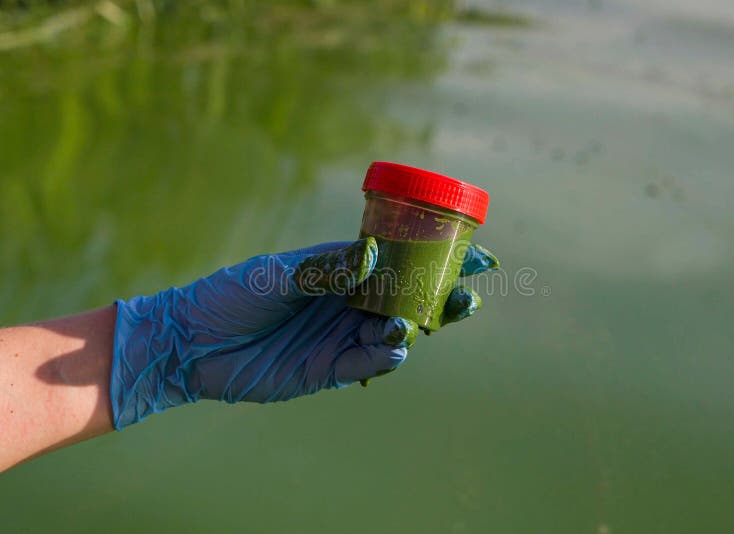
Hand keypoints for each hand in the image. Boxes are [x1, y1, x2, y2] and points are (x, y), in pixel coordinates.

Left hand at [111, 239, 498, 428]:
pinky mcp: (329, 369)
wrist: (191, 343)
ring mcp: (340, 336)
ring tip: (417, 321)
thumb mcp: (276, 275)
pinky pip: (368, 363)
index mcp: (340, 270)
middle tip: (470, 296)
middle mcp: (348, 302)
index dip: (435, 256)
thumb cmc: (230, 296)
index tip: (474, 252)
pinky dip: (385, 356)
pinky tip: (393, 345)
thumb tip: (374, 256)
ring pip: (394, 332)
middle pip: (407, 298)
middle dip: (441, 297)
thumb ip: (324, 269)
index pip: (397, 260)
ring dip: (415, 327)